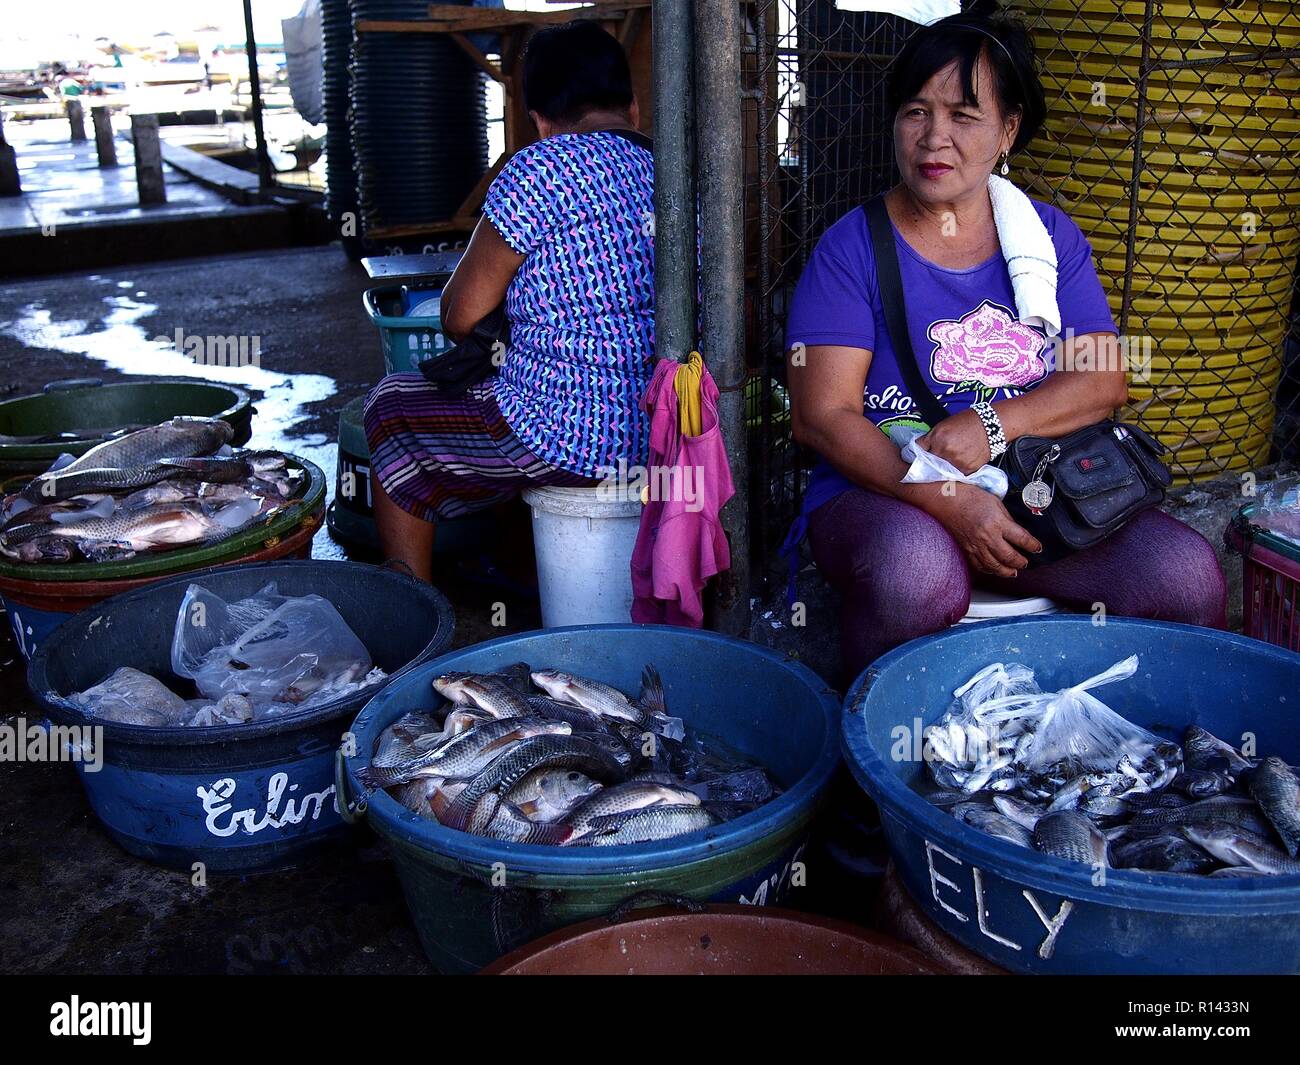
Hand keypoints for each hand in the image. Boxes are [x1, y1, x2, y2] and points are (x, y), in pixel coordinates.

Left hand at [916, 409, 991, 475]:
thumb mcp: (943, 425)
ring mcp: (957, 461)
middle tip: (930, 464)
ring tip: (949, 462)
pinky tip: (959, 464)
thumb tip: (917, 452)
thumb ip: (930, 439)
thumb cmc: (967, 422)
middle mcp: (946, 450)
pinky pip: (955, 475)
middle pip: (928, 465)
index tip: (915, 460)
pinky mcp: (967, 470)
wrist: (992, 425)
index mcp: (937, 438)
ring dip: (941, 470)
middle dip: (928, 465)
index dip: (916, 456)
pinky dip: (955, 472)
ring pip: (941, 472)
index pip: (918, 452)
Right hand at [925, 482, 1042, 577]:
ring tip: (1013, 572)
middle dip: (1021, 562)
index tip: (1037, 548)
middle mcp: (987, 537)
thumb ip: (1007, 519)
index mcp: (997, 523)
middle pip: (1010, 557)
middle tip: (1025, 562)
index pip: (1022, 539)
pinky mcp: (966, 550)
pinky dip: (989, 570)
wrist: (946, 500)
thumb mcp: (995, 503)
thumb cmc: (968, 496)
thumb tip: (1016, 532)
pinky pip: (979, 565)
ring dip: (1006, 571)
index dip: (1033, 545)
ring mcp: (975, 546)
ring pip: (994, 566)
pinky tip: (994, 569)